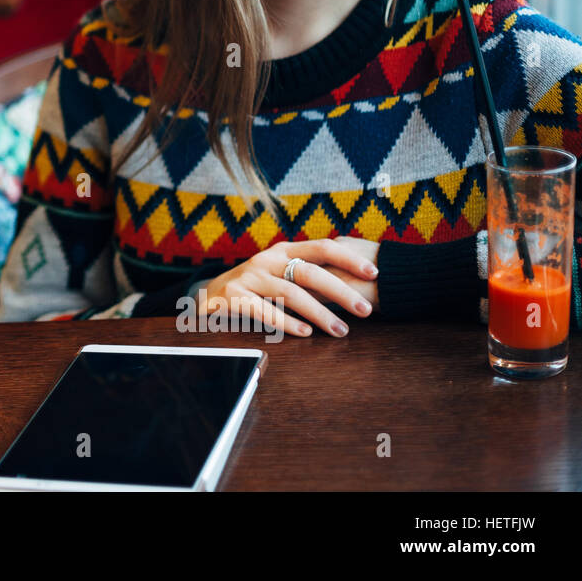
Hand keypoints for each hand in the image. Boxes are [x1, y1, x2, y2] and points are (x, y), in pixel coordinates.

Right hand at [200, 238, 377, 338]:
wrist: (207, 296)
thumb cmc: (256, 287)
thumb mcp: (280, 272)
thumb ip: (308, 274)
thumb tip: (356, 286)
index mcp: (284, 250)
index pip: (322, 247)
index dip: (348, 258)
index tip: (374, 273)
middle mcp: (267, 259)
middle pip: (310, 272)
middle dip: (341, 292)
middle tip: (365, 310)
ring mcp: (249, 277)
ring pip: (291, 293)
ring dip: (320, 313)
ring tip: (340, 331)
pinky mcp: (233, 296)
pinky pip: (265, 310)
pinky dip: (287, 323)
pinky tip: (305, 333)